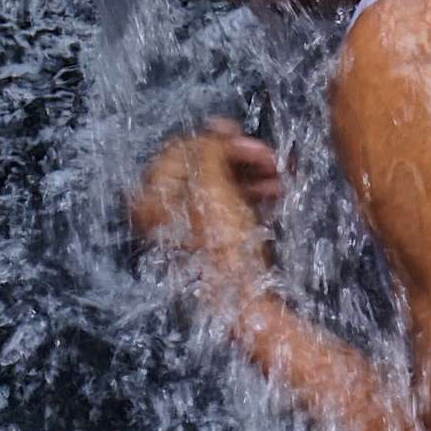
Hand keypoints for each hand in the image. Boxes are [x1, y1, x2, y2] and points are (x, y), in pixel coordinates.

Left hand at [131, 119, 279, 296]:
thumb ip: (207, 150)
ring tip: (280, 175)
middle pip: (201, 167)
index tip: (238, 132)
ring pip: (221, 185)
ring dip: (253, 174)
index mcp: (150, 196)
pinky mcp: (212, 240)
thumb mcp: (211, 186)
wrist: (243, 299)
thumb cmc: (220, 246)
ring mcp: (187, 226)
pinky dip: (254, 195)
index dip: (211, 138)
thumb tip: (213, 131)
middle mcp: (162, 211)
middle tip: (267, 155)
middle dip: (238, 157)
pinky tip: (277, 192)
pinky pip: (232, 206)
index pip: (177, 150)